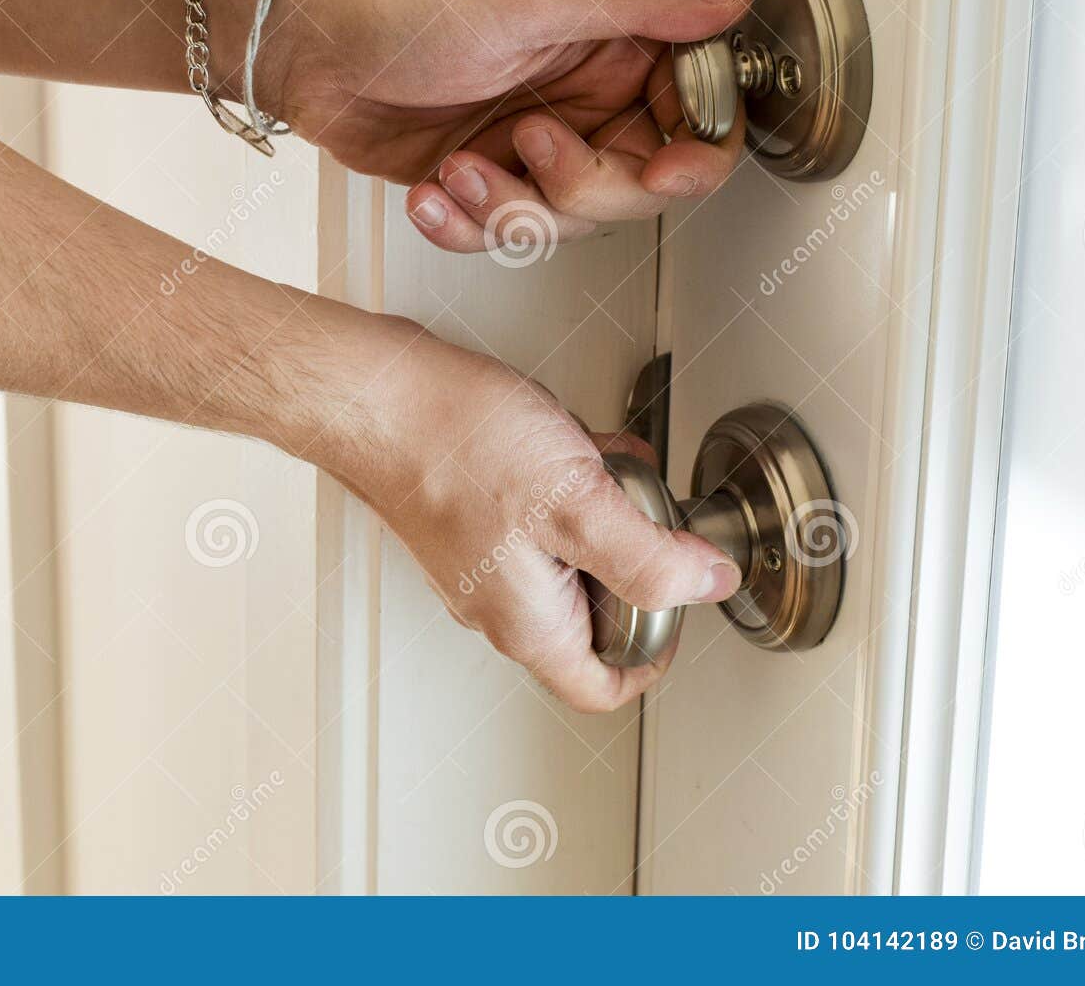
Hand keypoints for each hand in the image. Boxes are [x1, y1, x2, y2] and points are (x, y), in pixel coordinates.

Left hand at [262, 0, 750, 253]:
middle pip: (635, 188)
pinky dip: (462, 226)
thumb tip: (727, 2)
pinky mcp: (481, 183)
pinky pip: (499, 236)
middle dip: (580, 188)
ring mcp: (529, 147)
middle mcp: (580, 100)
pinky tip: (430, 192)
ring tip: (457, 167)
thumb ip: (642, 3)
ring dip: (507, 209)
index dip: (695, 154)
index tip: (668, 171)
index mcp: (611, 45)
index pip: (693, 114)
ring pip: (565, 224)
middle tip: (530, 145)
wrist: (308, 39)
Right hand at [319, 318, 742, 712]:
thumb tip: (707, 585)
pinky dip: (569, 488)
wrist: (377, 396)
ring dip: (603, 518)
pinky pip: (539, 522)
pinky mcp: (469, 520)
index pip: (601, 689)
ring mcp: (480, 564)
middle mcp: (499, 606)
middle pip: (591, 621)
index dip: (654, 660)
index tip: (680, 613)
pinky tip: (576, 445)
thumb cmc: (455, 447)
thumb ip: (652, 558)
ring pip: (568, 562)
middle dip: (633, 566)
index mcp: (528, 625)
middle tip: (647, 519)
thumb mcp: (581, 504)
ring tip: (609, 472)